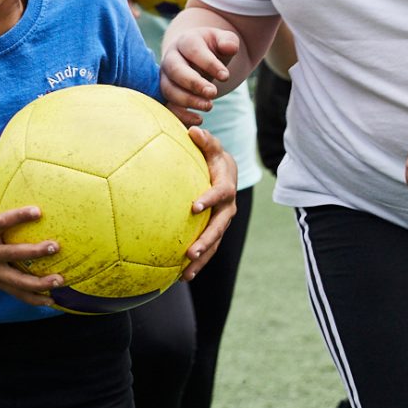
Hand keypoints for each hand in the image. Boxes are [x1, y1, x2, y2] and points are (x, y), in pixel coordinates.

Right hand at [0, 158, 63, 305]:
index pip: (1, 223)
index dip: (19, 217)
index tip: (38, 211)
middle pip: (12, 255)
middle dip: (34, 253)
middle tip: (56, 246)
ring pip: (17, 281)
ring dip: (39, 283)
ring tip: (61, 280)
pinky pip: (16, 293)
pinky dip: (34, 299)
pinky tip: (53, 301)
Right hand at [160, 27, 237, 126]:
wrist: (196, 57)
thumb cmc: (212, 49)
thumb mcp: (223, 40)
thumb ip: (228, 41)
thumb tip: (229, 48)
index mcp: (185, 42)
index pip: (194, 50)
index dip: (209, 64)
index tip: (225, 76)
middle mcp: (171, 59)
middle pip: (176, 71)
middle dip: (194, 83)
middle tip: (213, 93)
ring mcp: (165, 77)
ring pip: (168, 90)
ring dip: (187, 100)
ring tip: (209, 106)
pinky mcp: (166, 93)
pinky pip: (167, 105)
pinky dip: (180, 115)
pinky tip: (198, 120)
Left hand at [179, 127, 237, 280]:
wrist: (224, 170)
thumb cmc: (212, 155)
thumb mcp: (211, 146)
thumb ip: (205, 141)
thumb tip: (194, 131)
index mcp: (226, 185)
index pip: (221, 192)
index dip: (210, 198)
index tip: (194, 206)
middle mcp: (227, 207)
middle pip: (219, 226)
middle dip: (206, 241)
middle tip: (190, 253)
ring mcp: (221, 221)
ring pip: (214, 243)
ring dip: (201, 259)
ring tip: (185, 274)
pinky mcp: (214, 230)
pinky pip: (207, 248)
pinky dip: (196, 262)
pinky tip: (179, 276)